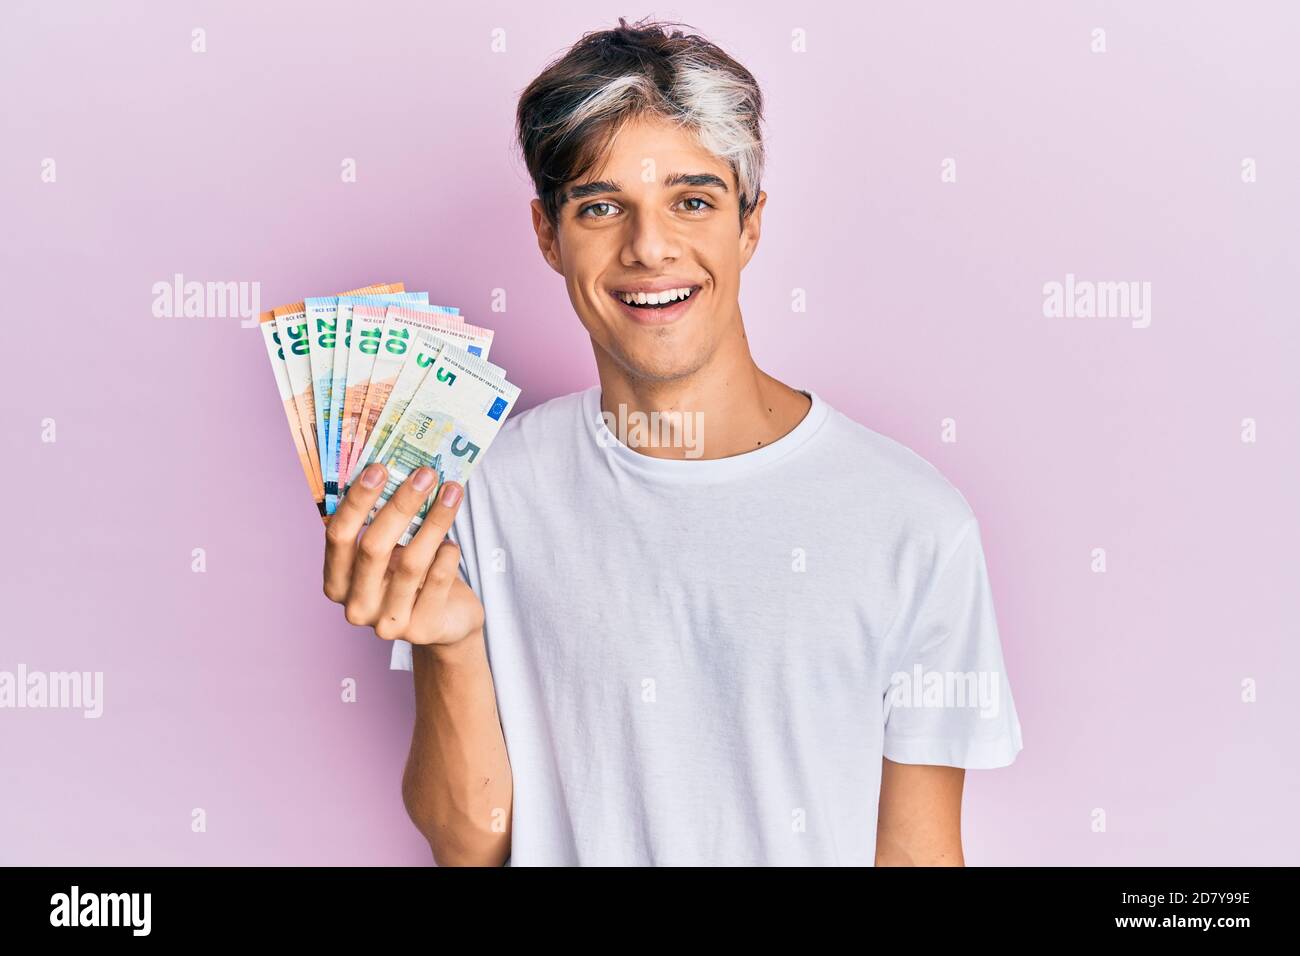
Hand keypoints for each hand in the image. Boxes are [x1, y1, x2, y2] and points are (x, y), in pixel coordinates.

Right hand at [323, 463, 483, 645]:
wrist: (447, 620)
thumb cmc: (412, 575)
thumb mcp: (391, 553)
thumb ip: (383, 523)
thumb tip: (398, 469)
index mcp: (337, 581)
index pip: (338, 536)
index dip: (357, 500)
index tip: (380, 468)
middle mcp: (356, 605)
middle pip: (373, 547)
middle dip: (401, 504)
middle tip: (425, 474)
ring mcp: (387, 622)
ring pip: (411, 562)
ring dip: (434, 520)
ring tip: (452, 491)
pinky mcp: (423, 628)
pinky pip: (438, 579)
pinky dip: (447, 554)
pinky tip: (452, 542)